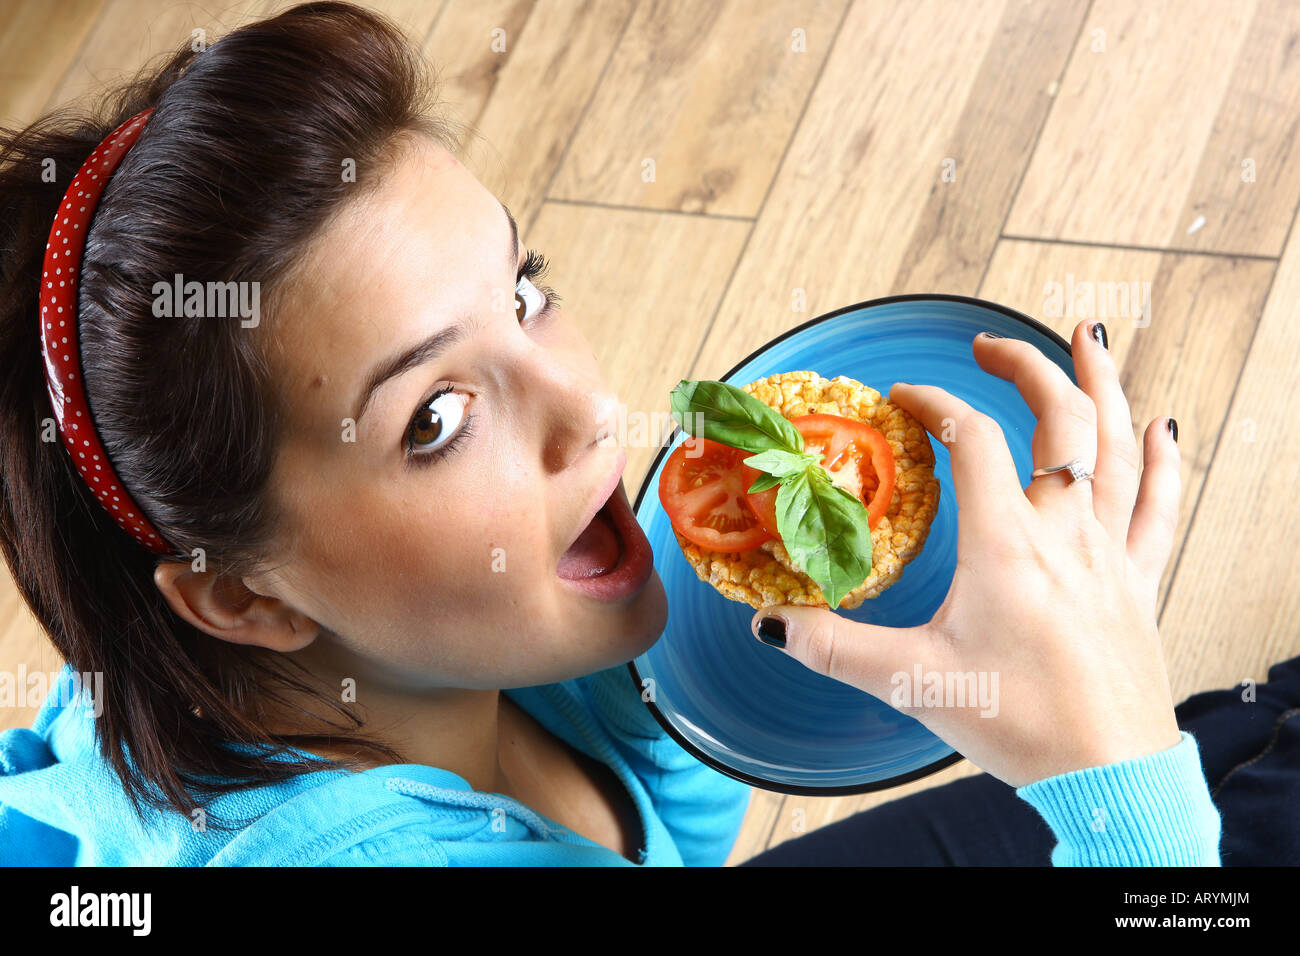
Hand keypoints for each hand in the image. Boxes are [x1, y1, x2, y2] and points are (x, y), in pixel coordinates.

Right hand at [750, 320, 1183, 787]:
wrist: (1108, 775)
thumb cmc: (1020, 724)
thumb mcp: (913, 682)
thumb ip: (833, 648)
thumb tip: (769, 625)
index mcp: (1006, 546)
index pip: (973, 441)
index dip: (935, 405)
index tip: (903, 398)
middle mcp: (1065, 534)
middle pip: (1060, 422)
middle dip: (1027, 369)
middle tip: (991, 343)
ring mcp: (1110, 555)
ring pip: (1117, 449)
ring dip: (1104, 388)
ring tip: (1092, 341)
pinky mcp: (1139, 583)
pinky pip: (1159, 507)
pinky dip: (1161, 461)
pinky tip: (1162, 427)